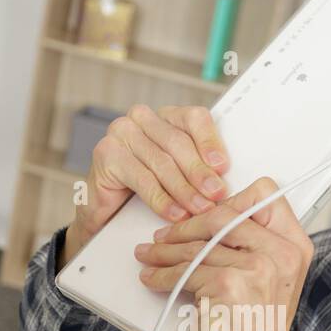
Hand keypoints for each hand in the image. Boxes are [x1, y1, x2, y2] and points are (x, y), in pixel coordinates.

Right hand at [59, 105, 230, 268]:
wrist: (106, 213)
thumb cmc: (145, 191)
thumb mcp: (178, 175)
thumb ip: (198, 169)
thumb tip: (224, 181)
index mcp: (164, 116)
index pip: (193, 118)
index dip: (210, 141)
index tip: (223, 167)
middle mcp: (141, 119)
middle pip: (178, 143)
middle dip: (200, 173)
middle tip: (216, 195)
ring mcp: (121, 133)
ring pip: (162, 163)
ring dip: (184, 190)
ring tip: (199, 209)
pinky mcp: (106, 153)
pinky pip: (142, 179)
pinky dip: (161, 200)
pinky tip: (174, 213)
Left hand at [135, 176, 321, 330]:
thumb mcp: (263, 285)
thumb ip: (248, 250)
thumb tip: (204, 225)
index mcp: (294, 248)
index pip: (264, 194)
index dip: (226, 200)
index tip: (201, 215)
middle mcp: (281, 253)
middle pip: (222, 212)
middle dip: (184, 226)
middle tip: (161, 238)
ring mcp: (258, 267)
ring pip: (198, 243)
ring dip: (165, 250)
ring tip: (149, 257)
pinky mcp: (229, 283)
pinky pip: (185, 269)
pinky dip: (161, 275)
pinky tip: (153, 280)